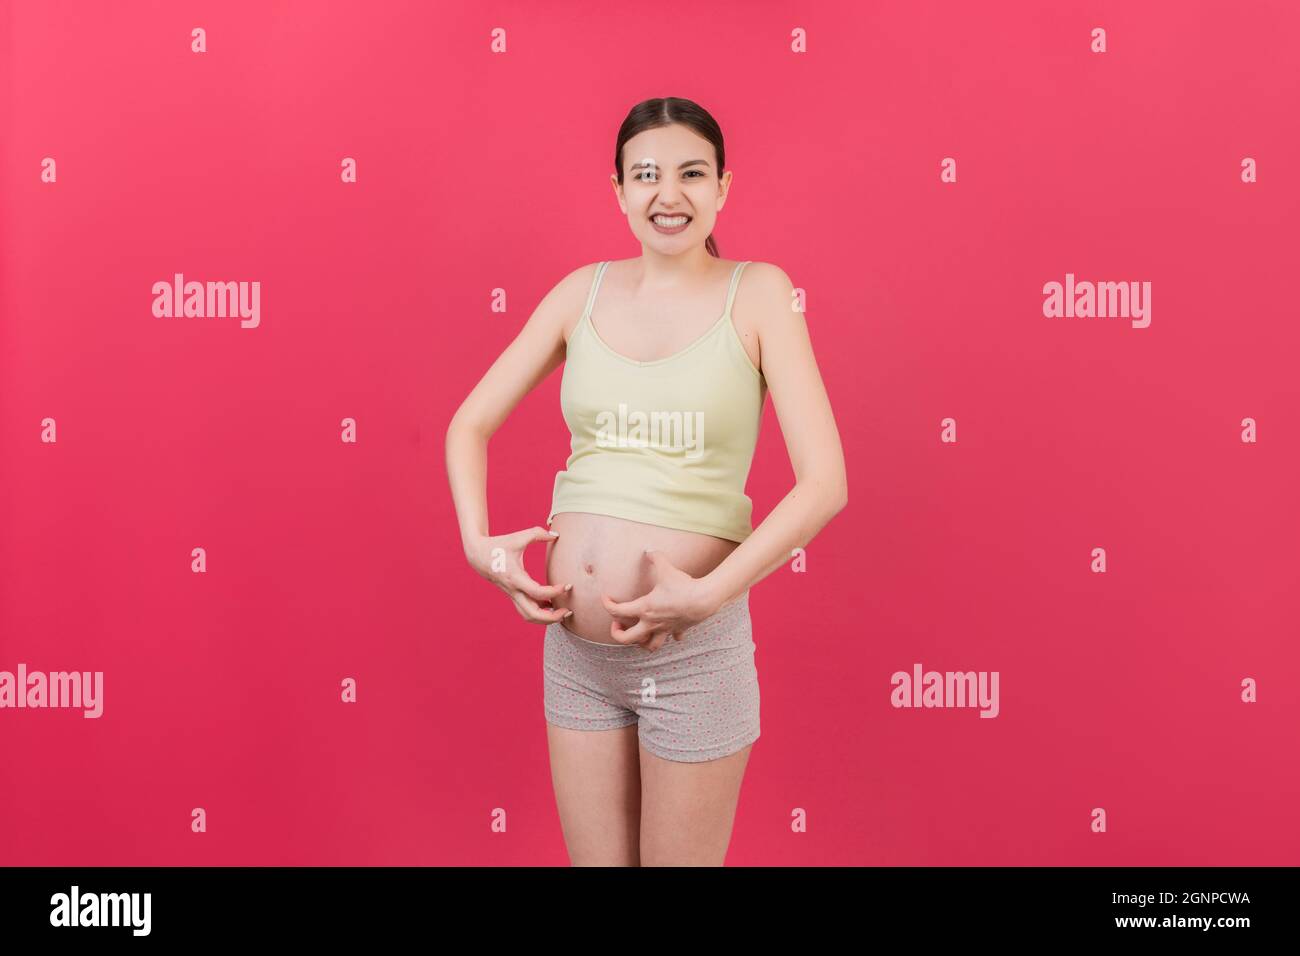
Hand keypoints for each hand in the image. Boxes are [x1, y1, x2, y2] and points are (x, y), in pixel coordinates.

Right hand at [465, 525, 571, 624]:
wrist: (478, 555)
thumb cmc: (498, 545)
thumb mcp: (518, 537)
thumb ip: (537, 534)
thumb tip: (556, 536)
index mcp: (515, 577)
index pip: (537, 592)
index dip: (554, 592)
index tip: (568, 585)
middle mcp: (513, 590)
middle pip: (532, 614)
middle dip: (551, 617)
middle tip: (568, 610)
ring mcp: (512, 595)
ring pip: (529, 616)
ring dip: (546, 619)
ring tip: (562, 613)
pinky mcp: (513, 596)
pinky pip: (527, 610)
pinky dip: (540, 612)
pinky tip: (552, 605)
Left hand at [600, 549, 720, 650]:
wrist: (704, 599)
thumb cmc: (682, 586)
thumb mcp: (666, 568)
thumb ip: (655, 557)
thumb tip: (649, 550)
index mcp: (644, 608)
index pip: (617, 611)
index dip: (607, 604)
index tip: (606, 598)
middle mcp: (652, 623)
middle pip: (627, 639)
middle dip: (617, 633)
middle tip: (617, 623)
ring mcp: (665, 629)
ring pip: (650, 646)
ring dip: (642, 642)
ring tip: (639, 633)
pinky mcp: (678, 629)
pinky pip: (672, 638)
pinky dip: (669, 636)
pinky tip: (669, 628)